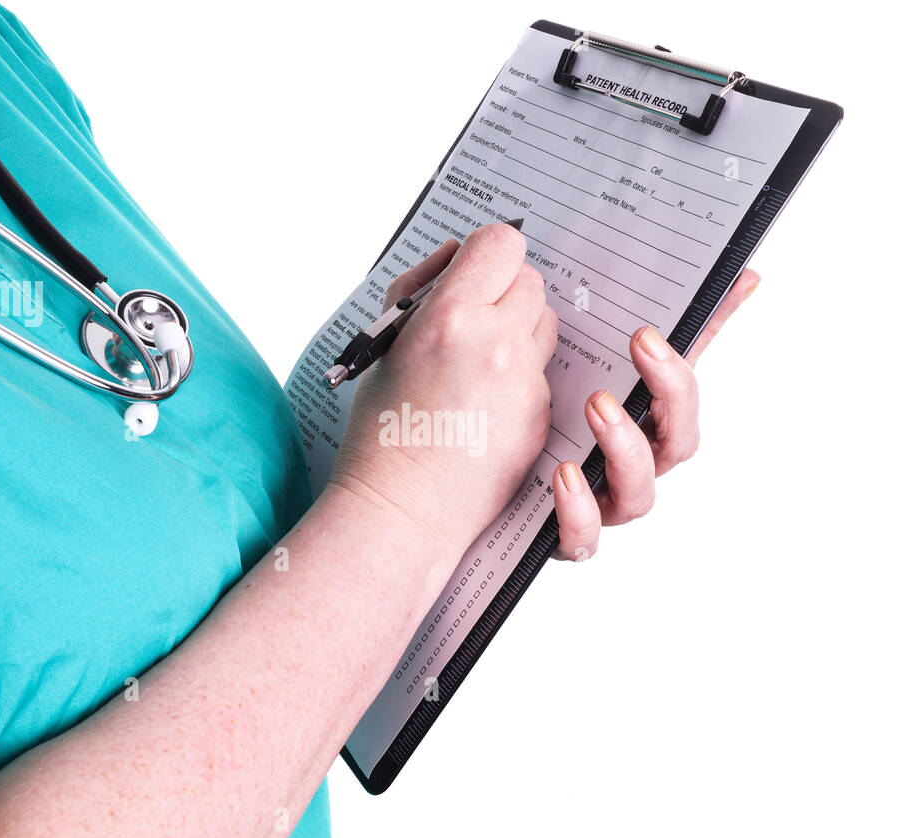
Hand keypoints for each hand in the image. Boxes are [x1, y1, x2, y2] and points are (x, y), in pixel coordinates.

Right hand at [329, 223, 556, 555]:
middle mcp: (497, 345)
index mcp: (451, 318)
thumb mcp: (382, 343)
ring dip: (518, 330)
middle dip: (502, 291)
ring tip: (476, 364)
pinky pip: (541, 372)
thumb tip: (457, 253)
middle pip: (529, 281)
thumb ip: (419, 287)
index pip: (502, 243)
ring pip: (544, 324)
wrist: (400, 508)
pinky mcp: (541, 417)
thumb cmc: (380, 428)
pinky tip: (483, 405)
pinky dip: (519, 377)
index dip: (486, 253)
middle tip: (471, 321)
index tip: (471, 271)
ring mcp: (525, 384)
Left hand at [550, 269, 761, 560]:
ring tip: (595, 406)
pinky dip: (580, 512)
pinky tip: (562, 475)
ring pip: (639, 496)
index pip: (682, 397)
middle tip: (638, 349)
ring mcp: (604, 504)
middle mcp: (631, 466)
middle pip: (676, 444)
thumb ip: (651, 324)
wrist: (474, 480)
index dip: (678, 370)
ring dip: (625, 447)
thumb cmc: (548, 419)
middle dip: (666, 396)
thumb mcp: (589, 365)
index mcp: (643, 423)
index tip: (647, 331)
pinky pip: (584, 540)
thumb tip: (737, 275)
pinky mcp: (568, 538)